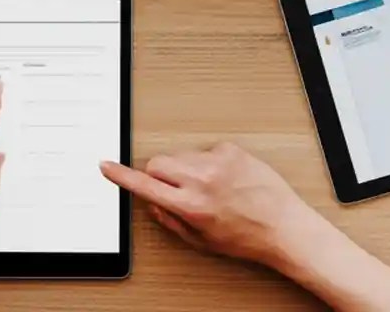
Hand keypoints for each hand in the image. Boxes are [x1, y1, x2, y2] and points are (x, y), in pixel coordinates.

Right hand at [99, 142, 326, 269]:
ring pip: (180, 155)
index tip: (107, 166)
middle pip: (157, 162)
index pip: (144, 185)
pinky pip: (204, 151)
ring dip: (183, 168)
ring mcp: (217, 162)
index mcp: (190, 205)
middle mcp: (201, 180)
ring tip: (206, 187)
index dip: (121, 176)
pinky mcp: (231, 150)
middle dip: (156, 174)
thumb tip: (153, 203)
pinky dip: (207, 162)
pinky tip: (222, 178)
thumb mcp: (201, 240)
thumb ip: (170, 220)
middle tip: (170, 188)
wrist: (283, 225)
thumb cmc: (247, 237)